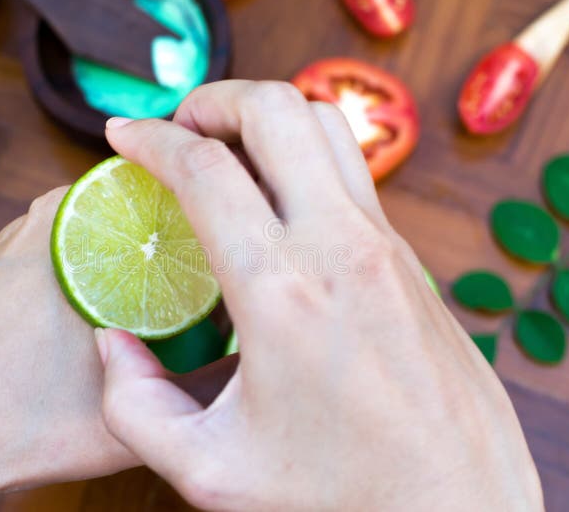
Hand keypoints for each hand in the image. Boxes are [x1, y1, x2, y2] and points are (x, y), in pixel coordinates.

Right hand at [97, 81, 543, 510]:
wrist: (455, 507)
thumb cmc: (339, 496)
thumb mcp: (210, 468)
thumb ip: (133, 405)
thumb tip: (114, 341)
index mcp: (281, 291)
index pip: (205, 170)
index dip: (149, 139)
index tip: (122, 138)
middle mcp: (342, 249)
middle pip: (278, 110)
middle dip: (215, 98)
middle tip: (181, 127)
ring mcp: (385, 247)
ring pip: (327, 126)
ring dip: (268, 119)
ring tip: (227, 149)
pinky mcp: (409, 260)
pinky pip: (352, 174)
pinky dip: (304, 159)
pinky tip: (278, 202)